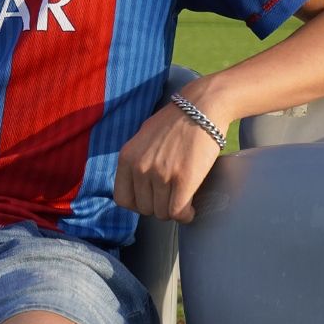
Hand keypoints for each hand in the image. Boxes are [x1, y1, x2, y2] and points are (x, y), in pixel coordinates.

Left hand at [113, 101, 224, 222]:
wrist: (201, 108)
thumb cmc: (174, 122)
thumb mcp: (143, 138)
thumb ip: (136, 160)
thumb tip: (136, 183)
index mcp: (126, 158)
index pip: (122, 199)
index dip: (138, 204)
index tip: (151, 199)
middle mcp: (140, 167)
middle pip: (145, 209)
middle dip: (159, 207)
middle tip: (171, 197)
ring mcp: (161, 174)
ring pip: (163, 213)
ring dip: (174, 211)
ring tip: (182, 200)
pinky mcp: (183, 179)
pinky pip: (178, 212)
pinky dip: (186, 215)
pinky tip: (191, 209)